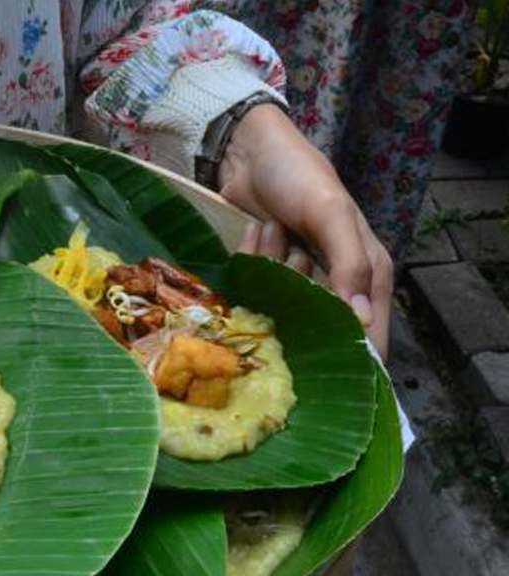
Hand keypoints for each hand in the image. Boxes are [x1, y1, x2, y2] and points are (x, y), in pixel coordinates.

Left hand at [218, 105, 392, 355]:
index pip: (370, 334)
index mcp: (369, 274)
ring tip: (275, 227)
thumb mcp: (330, 214)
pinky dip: (252, 258)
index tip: (326, 376)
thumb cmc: (300, 176)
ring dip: (273, 266)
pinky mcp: (267, 273)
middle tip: (291, 258)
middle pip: (318, 325)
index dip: (353, 355)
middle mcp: (337, 283)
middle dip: (298, 298)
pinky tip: (256, 228)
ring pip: (282, 304)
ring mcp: (299, 279)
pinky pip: (255, 287)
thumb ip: (350, 265)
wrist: (251, 153)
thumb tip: (362, 322)